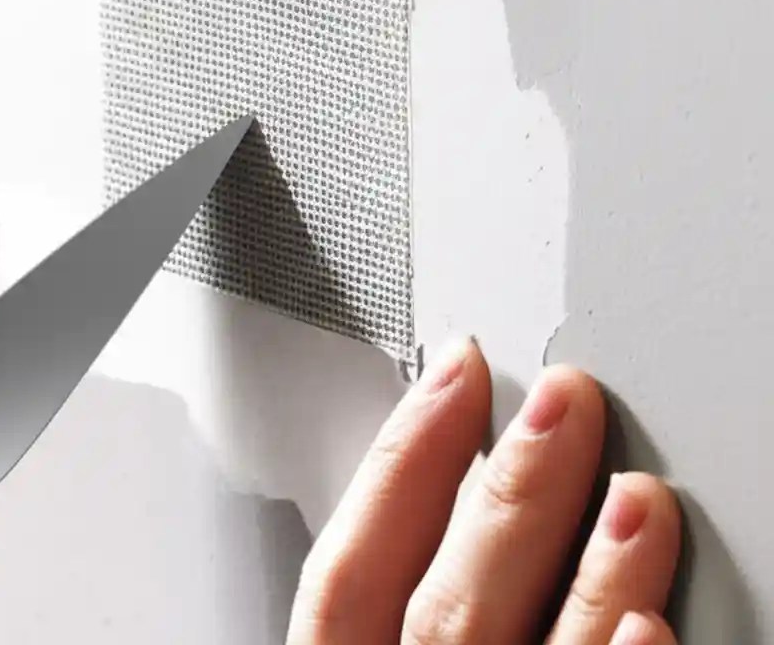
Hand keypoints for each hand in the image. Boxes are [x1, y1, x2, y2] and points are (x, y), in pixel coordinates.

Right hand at [288, 339, 680, 643]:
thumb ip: (379, 592)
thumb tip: (426, 476)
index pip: (345, 570)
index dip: (398, 458)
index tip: (455, 374)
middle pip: (442, 605)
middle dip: (506, 491)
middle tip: (561, 403)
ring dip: (586, 571)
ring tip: (634, 496)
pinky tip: (649, 621)